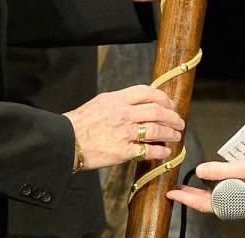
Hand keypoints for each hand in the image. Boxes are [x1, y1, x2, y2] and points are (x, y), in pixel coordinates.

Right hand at [63, 85, 184, 169]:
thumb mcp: (100, 103)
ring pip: (156, 130)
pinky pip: (148, 150)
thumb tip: (139, 104)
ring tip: (176, 136)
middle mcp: (123, 113)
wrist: (65, 141)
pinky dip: (160, 151)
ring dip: (170, 133)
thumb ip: (119, 102)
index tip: (170, 104)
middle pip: (157, 110)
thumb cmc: (80, 123)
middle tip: (179, 122)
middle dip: (172, 116)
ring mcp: (124, 132)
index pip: (147, 92)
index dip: (163, 97)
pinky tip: (165, 152)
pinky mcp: (123, 151)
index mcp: (117, 99)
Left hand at [165, 148, 244, 217]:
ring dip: (207, 191)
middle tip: (177, 189)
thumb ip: (224, 170)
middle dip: (194, 196)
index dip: (188, 200)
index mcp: (243, 203)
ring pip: (223, 199)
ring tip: (192, 183)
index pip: (208, 205)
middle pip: (214, 204)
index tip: (173, 194)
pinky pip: (233, 194)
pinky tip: (217, 179)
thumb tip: (201, 171)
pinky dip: (221, 188)